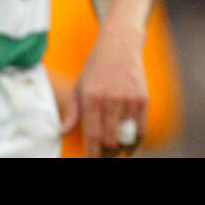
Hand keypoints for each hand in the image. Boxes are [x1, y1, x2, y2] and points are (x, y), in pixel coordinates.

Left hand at [61, 21, 148, 156]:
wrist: (121, 43)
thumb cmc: (97, 67)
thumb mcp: (79, 86)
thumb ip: (73, 112)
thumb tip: (62, 132)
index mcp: (91, 97)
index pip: (92, 135)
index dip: (92, 154)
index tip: (91, 161)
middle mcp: (111, 99)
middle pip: (110, 139)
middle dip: (105, 153)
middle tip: (102, 156)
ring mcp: (129, 98)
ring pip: (125, 136)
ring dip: (119, 149)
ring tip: (113, 152)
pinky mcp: (143, 97)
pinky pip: (141, 128)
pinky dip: (135, 142)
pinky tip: (129, 148)